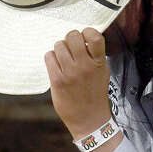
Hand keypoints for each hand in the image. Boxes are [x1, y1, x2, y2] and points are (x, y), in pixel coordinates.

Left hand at [44, 28, 116, 151]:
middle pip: (72, 36)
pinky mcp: (57, 80)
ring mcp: (70, 73)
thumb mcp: (103, 72)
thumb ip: (95, 55)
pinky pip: (49, 57)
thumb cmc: (95, 94)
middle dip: (70, 38)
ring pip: (58, 45)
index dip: (87, 32)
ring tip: (64, 58)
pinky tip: (57, 65)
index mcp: (98, 63)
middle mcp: (84, 66)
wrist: (89, 119)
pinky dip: (51, 58)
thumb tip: (84, 38)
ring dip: (60, 49)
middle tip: (72, 46)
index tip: (84, 37)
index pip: (94, 36)